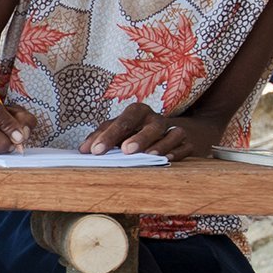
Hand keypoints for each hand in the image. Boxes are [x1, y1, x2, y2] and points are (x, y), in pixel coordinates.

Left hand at [83, 103, 219, 159]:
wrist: (170, 133)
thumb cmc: (136, 132)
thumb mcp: (117, 131)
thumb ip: (100, 137)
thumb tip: (83, 150)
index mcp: (137, 113)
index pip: (124, 119)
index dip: (109, 134)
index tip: (95, 151)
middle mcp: (156, 119)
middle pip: (151, 124)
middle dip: (138, 137)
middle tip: (125, 151)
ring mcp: (174, 130)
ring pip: (173, 133)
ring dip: (161, 145)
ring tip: (149, 156)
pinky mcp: (188, 143)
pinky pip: (185, 146)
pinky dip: (178, 152)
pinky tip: (167, 159)